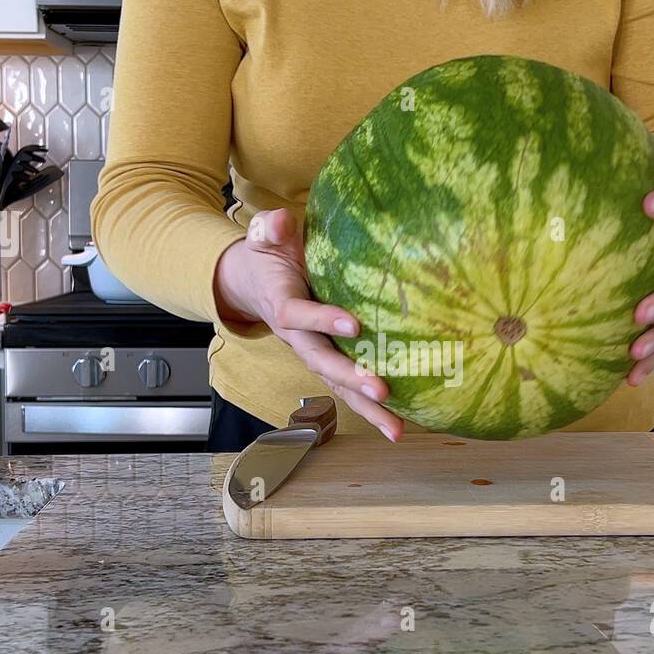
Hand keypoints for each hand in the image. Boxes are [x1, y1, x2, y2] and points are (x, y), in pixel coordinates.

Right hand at [213, 208, 404, 440]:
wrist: (254, 280)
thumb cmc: (270, 254)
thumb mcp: (266, 235)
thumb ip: (272, 229)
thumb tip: (283, 223)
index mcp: (281, 303)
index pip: (298, 315)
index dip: (323, 320)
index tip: (354, 325)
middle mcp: (297, 336)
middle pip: (321, 362)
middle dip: (351, 379)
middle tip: (381, 390)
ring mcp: (313, 352)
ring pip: (338, 385)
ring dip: (367, 408)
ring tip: (396, 429)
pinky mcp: (329, 360)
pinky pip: (349, 387)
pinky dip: (372, 408)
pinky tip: (399, 424)